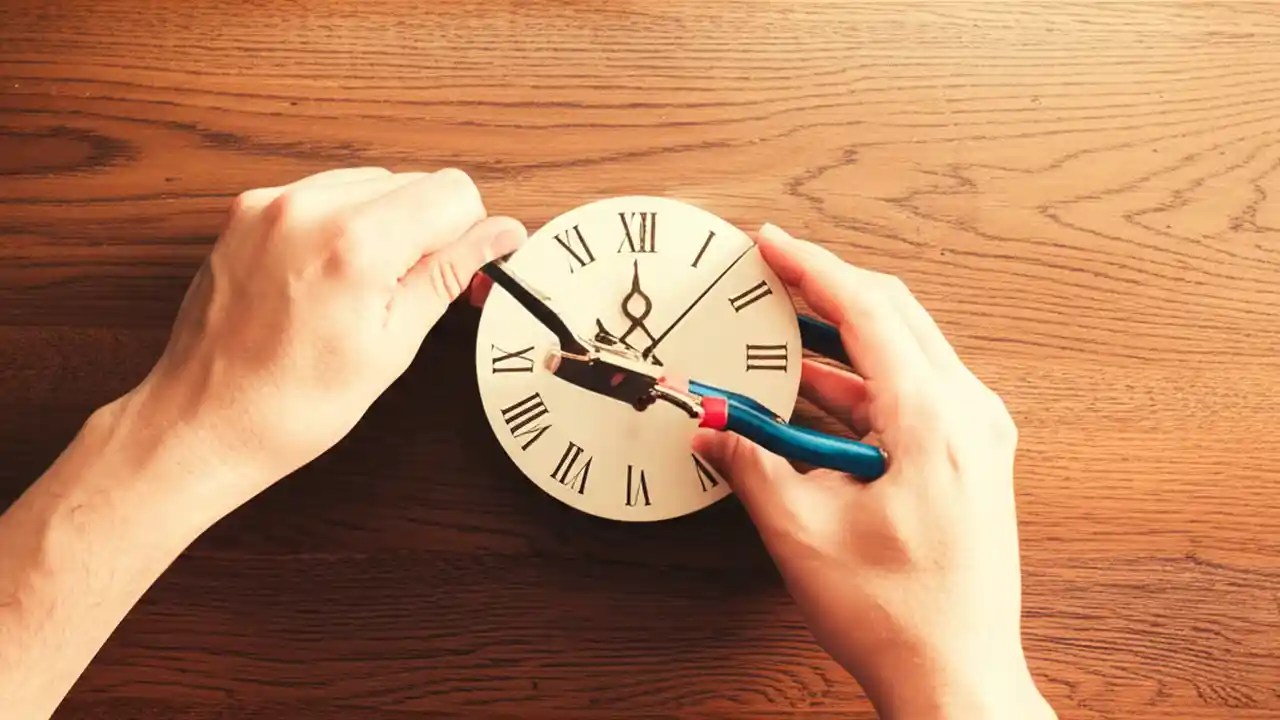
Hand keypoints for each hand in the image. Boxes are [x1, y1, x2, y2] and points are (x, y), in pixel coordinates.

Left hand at [114, 167, 525, 486]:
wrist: (205, 422)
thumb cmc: (292, 404)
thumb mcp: (393, 344)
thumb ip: (450, 274)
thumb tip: (499, 234)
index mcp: (354, 243)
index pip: (452, 191)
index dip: (467, 234)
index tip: (457, 271)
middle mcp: (309, 207)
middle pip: (413, 181)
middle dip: (425, 231)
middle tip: (405, 295)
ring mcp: (271, 203)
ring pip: (369, 183)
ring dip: (382, 225)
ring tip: (359, 291)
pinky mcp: (246, 210)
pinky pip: (322, 193)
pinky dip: (340, 224)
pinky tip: (327, 278)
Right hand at [693, 224, 1053, 718]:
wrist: (956, 676)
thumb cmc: (900, 617)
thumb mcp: (803, 532)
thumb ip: (750, 464)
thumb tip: (710, 426)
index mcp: (936, 421)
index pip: (868, 311)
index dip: (812, 267)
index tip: (772, 243)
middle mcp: (968, 416)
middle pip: (895, 316)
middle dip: (828, 287)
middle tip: (774, 269)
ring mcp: (975, 437)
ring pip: (903, 352)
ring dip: (840, 338)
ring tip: (781, 327)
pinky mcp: (966, 459)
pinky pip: (910, 392)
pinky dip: (859, 381)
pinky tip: (813, 389)